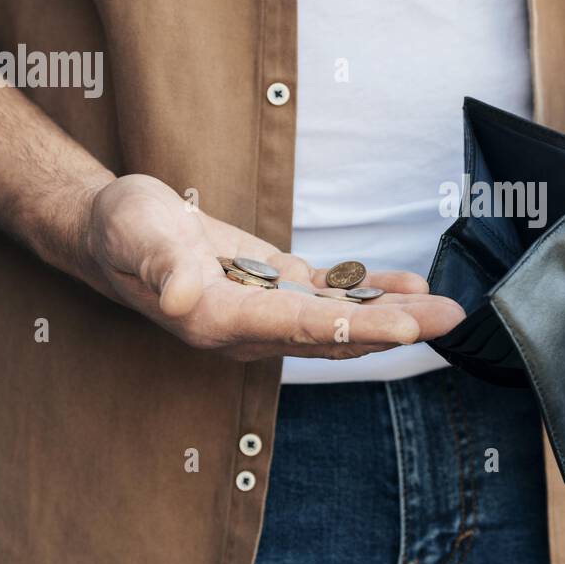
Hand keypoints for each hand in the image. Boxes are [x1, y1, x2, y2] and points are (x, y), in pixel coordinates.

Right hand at [79, 174, 464, 360]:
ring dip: (393, 314)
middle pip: (334, 334)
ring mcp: (266, 310)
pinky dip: (370, 292)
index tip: (409, 327)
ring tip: (446, 310)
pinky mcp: (274, 287)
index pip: (303, 328)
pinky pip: (330, 296)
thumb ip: (161, 267)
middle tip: (451, 321)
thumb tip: (179, 298)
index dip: (359, 328)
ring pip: (339, 319)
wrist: (113, 230)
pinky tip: (408, 285)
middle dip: (395, 328)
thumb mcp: (135, 235)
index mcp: (220, 319)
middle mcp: (250, 326)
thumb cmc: (121, 230)